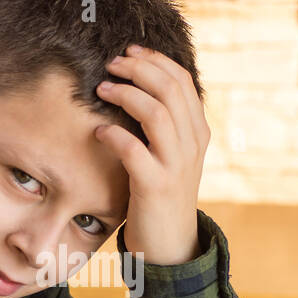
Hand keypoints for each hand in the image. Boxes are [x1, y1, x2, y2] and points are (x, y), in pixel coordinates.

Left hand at [94, 44, 210, 265]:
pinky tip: (99, 132)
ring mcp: (176, 165)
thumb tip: (141, 87)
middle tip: (110, 65)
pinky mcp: (156, 186)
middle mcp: (192, 144)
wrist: (172, 246)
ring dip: (125, 95)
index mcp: (198, 131)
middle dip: (137, 69)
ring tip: (102, 90)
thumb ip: (166, 124)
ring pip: (156, 113)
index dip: (155, 59)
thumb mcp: (173, 155)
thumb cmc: (162, 195)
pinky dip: (114, 135)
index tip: (129, 52)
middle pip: (169, 88)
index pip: (182, 80)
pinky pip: (134, 150)